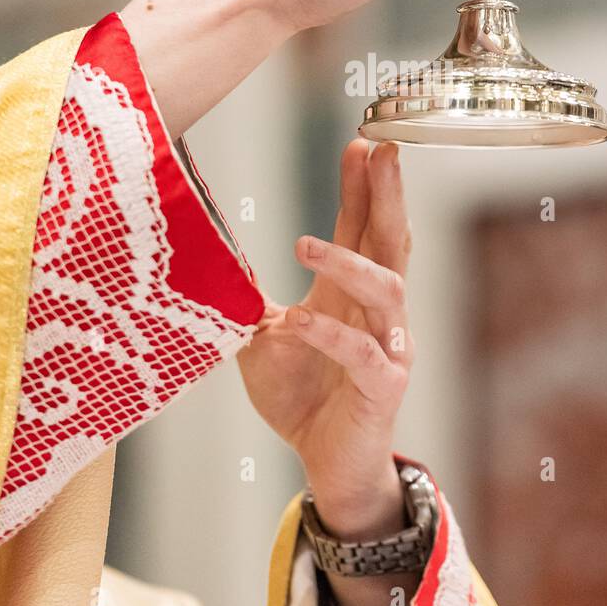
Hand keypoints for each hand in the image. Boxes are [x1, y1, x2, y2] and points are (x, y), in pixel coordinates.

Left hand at [237, 139, 412, 541]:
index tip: (359, 141)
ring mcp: (389, 347)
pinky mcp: (383, 386)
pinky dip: (329, 335)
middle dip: (387, 195)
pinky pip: (363, 353)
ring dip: (348, 261)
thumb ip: (254, 302)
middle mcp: (379, 312)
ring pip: (386, 289)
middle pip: (392, 241)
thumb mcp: (267, 339)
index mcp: (351, 294)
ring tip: (304, 243)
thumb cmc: (301, 397)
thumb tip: (214, 261)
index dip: (363, 186)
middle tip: (380, 151)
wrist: (326, 464)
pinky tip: (298, 322)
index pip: (364, 227)